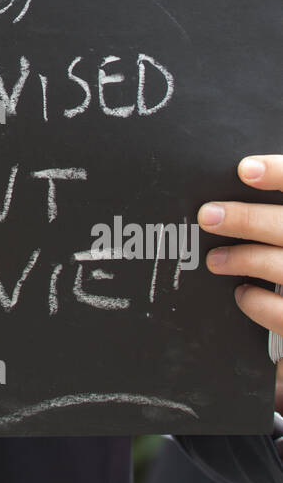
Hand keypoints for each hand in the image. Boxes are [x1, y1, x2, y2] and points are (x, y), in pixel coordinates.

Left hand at [198, 155, 282, 417]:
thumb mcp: (281, 232)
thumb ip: (273, 216)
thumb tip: (243, 181)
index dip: (278, 172)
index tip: (244, 170)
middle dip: (247, 219)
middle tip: (208, 216)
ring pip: (281, 267)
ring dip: (243, 259)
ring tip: (215, 260)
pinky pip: (281, 312)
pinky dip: (256, 302)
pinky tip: (242, 294)